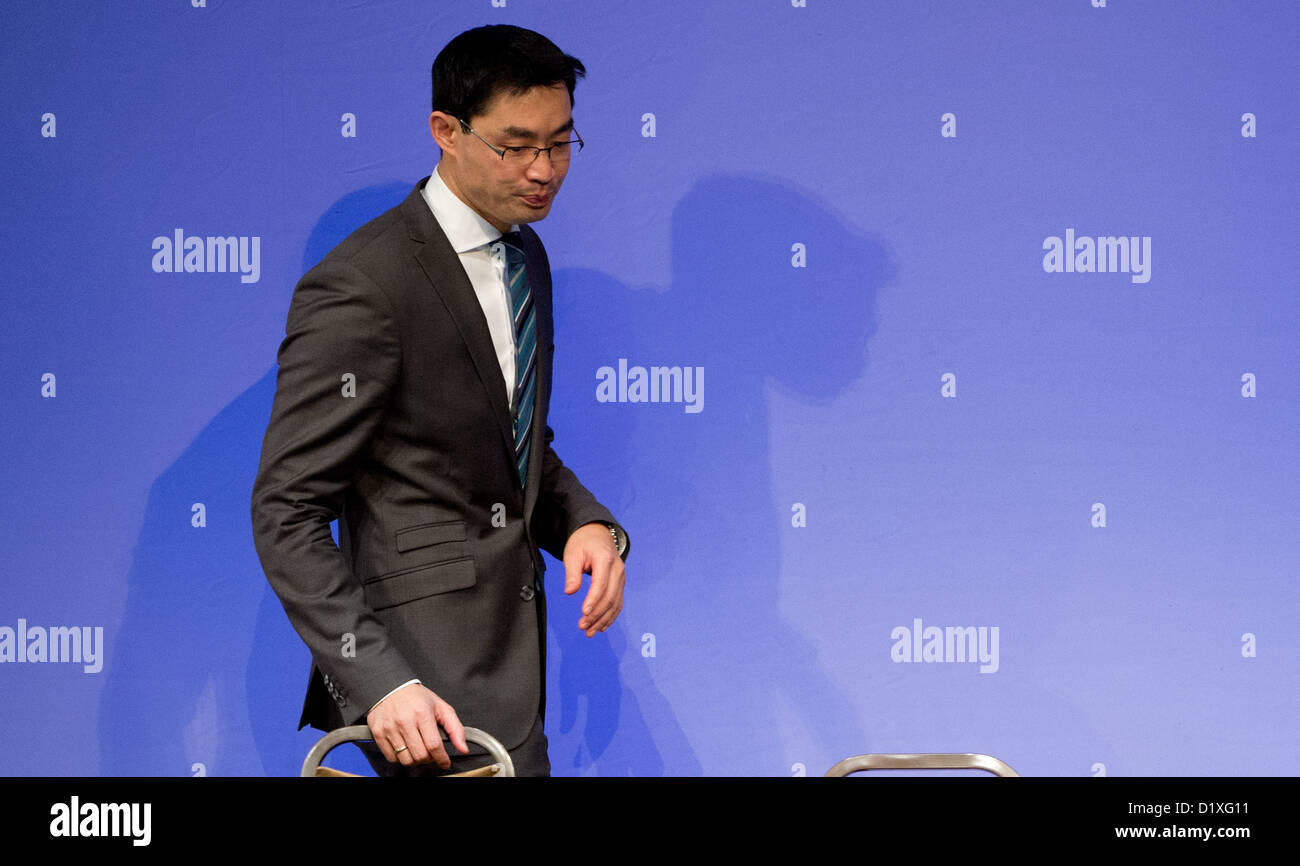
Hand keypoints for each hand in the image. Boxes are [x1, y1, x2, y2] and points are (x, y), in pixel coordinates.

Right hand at [366, 682, 467, 768]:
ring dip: (415, 759)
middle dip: (429, 759)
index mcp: (422, 713)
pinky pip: (391, 757)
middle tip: (430, 753)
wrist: (390, 687)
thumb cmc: (416, 697)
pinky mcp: (378, 733)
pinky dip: (400, 757)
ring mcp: (390, 728)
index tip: (444, 762)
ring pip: (406, 760)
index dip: (442, 758)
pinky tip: (404, 746)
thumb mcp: (441, 707)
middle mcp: (404, 721)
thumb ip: (455, 728)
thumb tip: (463, 748)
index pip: (434, 745)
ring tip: (417, 749)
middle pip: (420, 755)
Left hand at [563, 522, 625, 636]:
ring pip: (615, 603)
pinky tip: (602, 626)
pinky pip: (618, 602)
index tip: (584, 613)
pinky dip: (611, 616)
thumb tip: (570, 592)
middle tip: (582, 627)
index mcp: (605, 559)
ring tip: (590, 632)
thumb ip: (572, 573)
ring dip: (603, 619)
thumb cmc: (583, 543)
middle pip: (610, 596)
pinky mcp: (620, 583)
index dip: (593, 600)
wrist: (597, 534)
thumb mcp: (572, 554)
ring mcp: (621, 577)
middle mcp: (617, 569)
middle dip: (597, 614)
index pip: (601, 583)